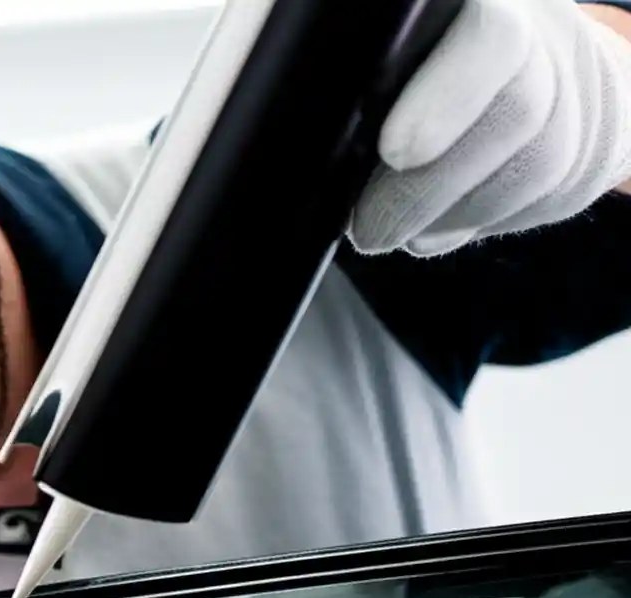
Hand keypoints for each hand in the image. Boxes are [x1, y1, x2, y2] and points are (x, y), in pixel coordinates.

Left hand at [348, 0, 630, 255]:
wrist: (543, 65)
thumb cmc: (432, 60)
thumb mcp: (405, 47)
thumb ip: (380, 81)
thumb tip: (337, 158)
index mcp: (495, 8)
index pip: (492, 41)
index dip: (447, 98)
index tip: (394, 152)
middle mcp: (553, 39)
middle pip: (517, 116)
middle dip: (430, 188)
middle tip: (371, 229)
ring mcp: (586, 92)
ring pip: (540, 169)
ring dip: (457, 215)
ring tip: (401, 233)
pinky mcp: (602, 149)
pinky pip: (550, 200)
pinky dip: (486, 222)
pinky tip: (443, 226)